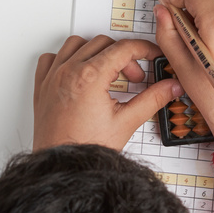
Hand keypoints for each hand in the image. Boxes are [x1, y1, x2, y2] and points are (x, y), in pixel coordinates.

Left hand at [33, 35, 182, 150]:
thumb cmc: (87, 148)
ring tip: (107, 72)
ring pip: (76, 44)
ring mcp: (52, 77)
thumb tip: (171, 87)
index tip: (152, 55)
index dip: (144, 49)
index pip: (123, 48)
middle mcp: (68, 72)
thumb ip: (153, 99)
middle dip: (124, 57)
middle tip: (134, 77)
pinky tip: (79, 72)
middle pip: (103, 44)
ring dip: (95, 52)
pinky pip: (51, 58)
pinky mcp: (42, 87)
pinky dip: (67, 58)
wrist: (64, 168)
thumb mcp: (127, 122)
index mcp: (90, 77)